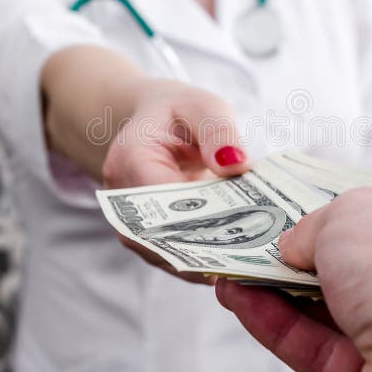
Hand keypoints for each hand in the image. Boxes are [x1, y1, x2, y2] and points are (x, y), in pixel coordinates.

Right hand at [104, 79, 249, 283]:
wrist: (155, 122)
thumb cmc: (180, 113)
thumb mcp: (203, 107)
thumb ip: (219, 131)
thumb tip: (235, 163)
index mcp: (131, 158)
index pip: (164, 199)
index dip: (201, 217)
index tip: (241, 227)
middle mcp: (120, 197)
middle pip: (160, 237)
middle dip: (205, 247)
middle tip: (251, 257)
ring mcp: (127, 220)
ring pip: (165, 255)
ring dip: (204, 261)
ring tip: (246, 264)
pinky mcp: (143, 237)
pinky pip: (170, 257)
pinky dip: (200, 261)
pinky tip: (233, 264)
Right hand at [216, 187, 371, 371]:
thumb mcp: (354, 212)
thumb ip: (316, 224)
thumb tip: (292, 245)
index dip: (337, 220)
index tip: (290, 218)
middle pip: (350, 271)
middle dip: (295, 258)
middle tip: (246, 244)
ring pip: (325, 313)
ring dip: (272, 290)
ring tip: (228, 269)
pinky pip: (313, 346)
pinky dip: (273, 322)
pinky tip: (240, 298)